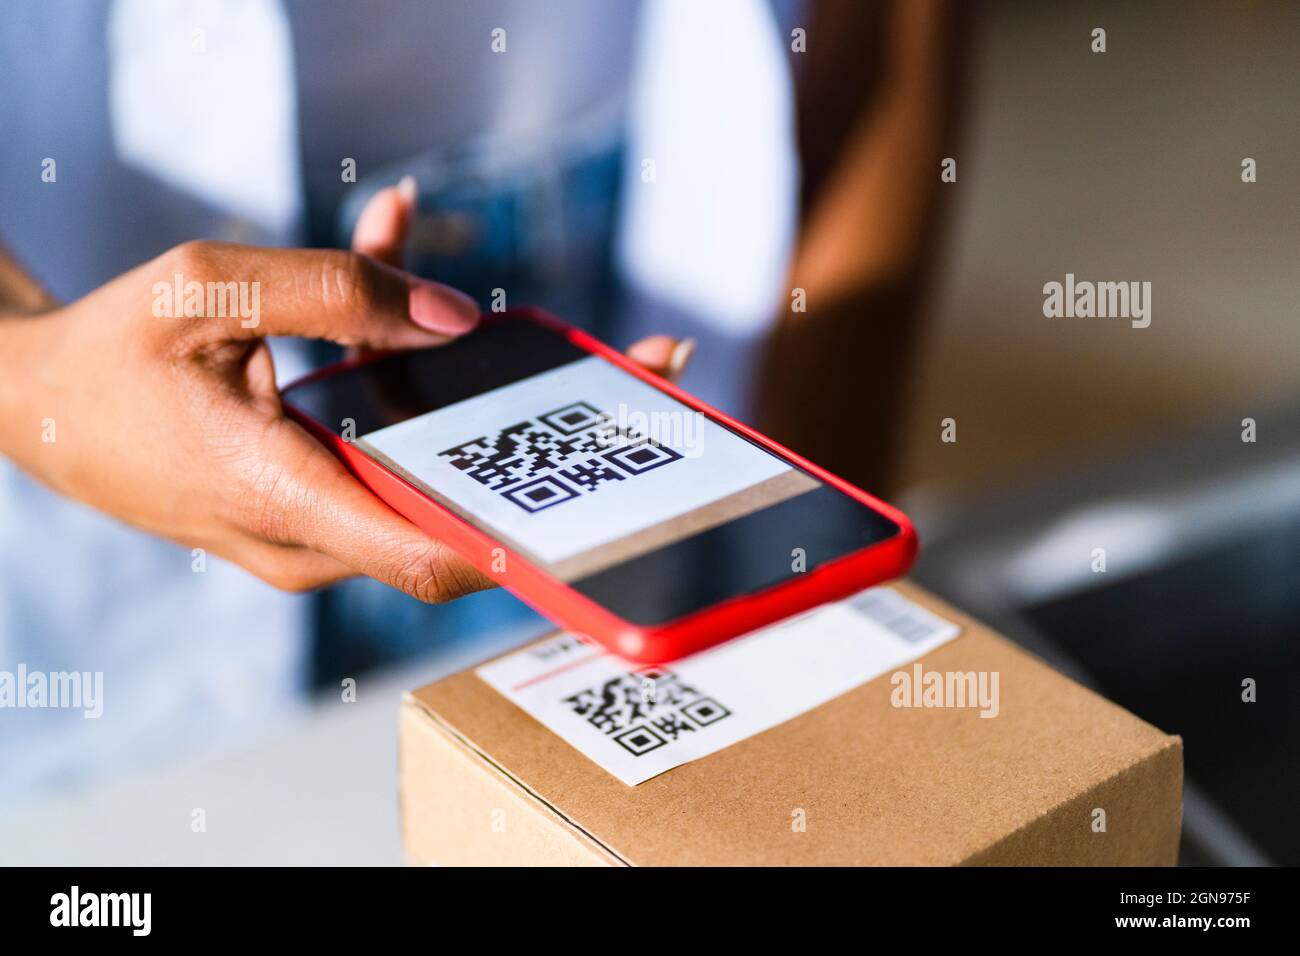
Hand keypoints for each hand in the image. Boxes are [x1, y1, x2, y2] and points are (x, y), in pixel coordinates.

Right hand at [0, 182, 690, 602]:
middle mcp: (312, 534)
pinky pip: (388, 450)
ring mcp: (316, 528)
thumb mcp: (209, 288)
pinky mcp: (316, 503)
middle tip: (646, 382)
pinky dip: (416, 385)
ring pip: (430, 478)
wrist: (39, 409)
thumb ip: (335, 291)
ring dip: (494, 412)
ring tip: (577, 346)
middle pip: (457, 514)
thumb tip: (458, 317)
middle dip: (552, 452)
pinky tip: (414, 269)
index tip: (608, 506)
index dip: (525, 538)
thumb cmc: (112, 354)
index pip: (430, 551)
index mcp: (281, 494)